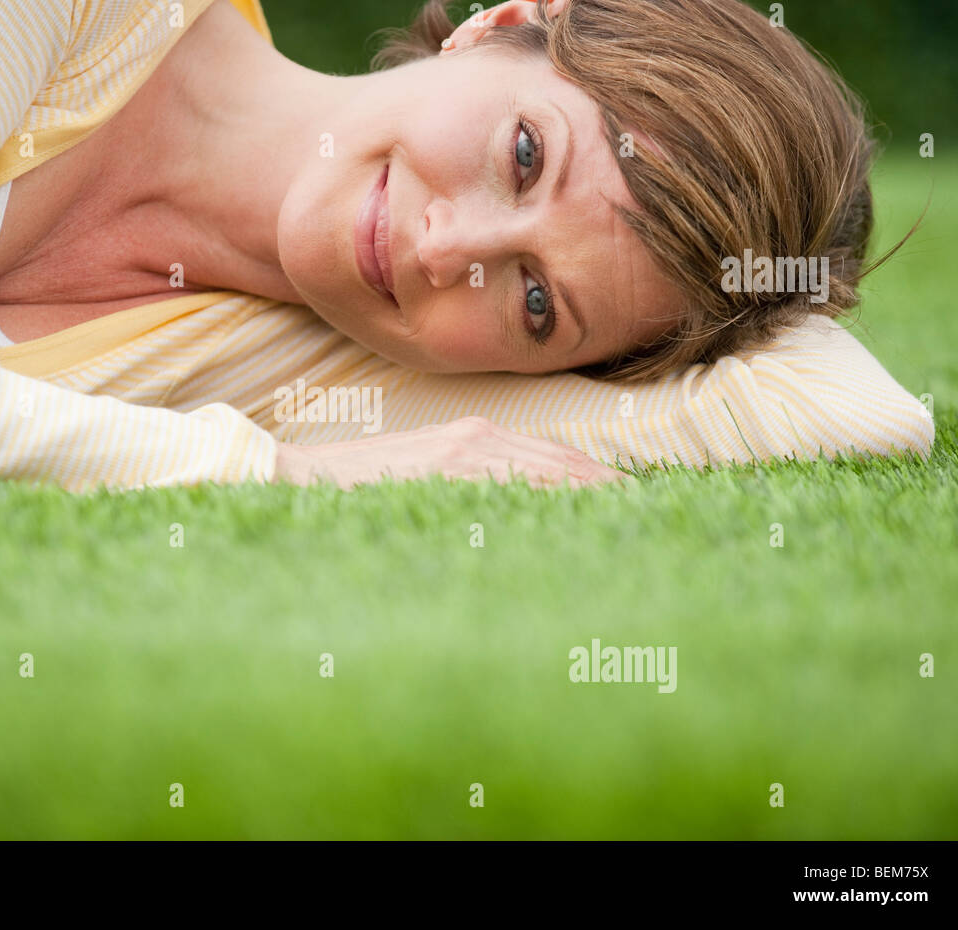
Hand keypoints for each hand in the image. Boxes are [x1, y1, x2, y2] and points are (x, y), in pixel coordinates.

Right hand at [274, 416, 628, 488]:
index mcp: (473, 440)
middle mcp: (477, 439)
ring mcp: (464, 451)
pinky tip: (585, 515)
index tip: (633, 503)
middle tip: (661, 513)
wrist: (295, 478)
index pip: (552, 460)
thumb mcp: (423, 480)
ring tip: (637, 518)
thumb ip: (469, 486)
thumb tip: (517, 515)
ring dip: (594, 494)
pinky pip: (514, 485)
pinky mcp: (447, 467)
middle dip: (610, 488)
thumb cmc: (360, 488)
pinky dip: (555, 496)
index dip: (597, 480)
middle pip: (563, 463)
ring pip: (548, 472)